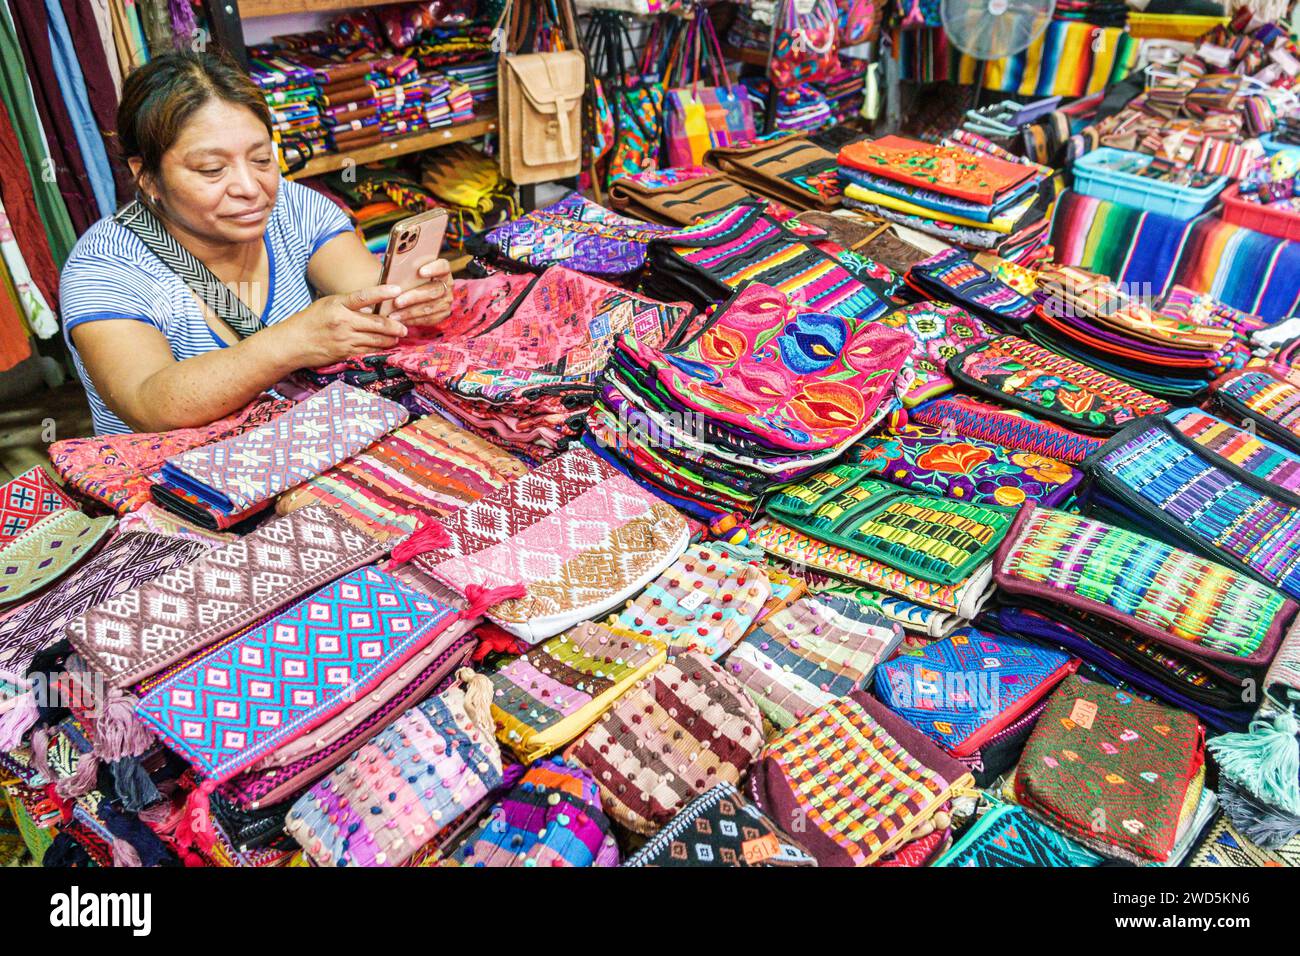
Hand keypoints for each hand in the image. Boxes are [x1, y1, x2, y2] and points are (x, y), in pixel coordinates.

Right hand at [278, 285, 407, 367]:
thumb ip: (349, 304)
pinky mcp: (345, 353)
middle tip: (405, 327)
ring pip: (376, 340)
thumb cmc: (310, 320)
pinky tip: (386, 348)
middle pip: (377, 323)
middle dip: (395, 326)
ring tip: (398, 337)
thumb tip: (372, 305)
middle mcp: (343, 322)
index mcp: (338, 305)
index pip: (363, 296)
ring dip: (390, 339)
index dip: (382, 292)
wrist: (292, 343)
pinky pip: (368, 351)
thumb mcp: (327, 304)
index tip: (396, 289)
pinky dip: (379, 349)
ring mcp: (345, 339)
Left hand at [387, 258, 453, 325]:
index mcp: (442, 269)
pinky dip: (413, 320)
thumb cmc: (410, 277)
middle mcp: (447, 285)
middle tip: (397, 301)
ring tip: (394, 315)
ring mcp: (446, 300)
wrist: (417, 292)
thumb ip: (404, 267)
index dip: (434, 269)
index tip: (421, 272)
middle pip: (434, 290)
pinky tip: (400, 320)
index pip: (443, 267)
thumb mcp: (408, 269)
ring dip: (410, 312)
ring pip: (430, 307)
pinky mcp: (443, 313)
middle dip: (414, 297)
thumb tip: (391, 264)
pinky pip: (429, 319)